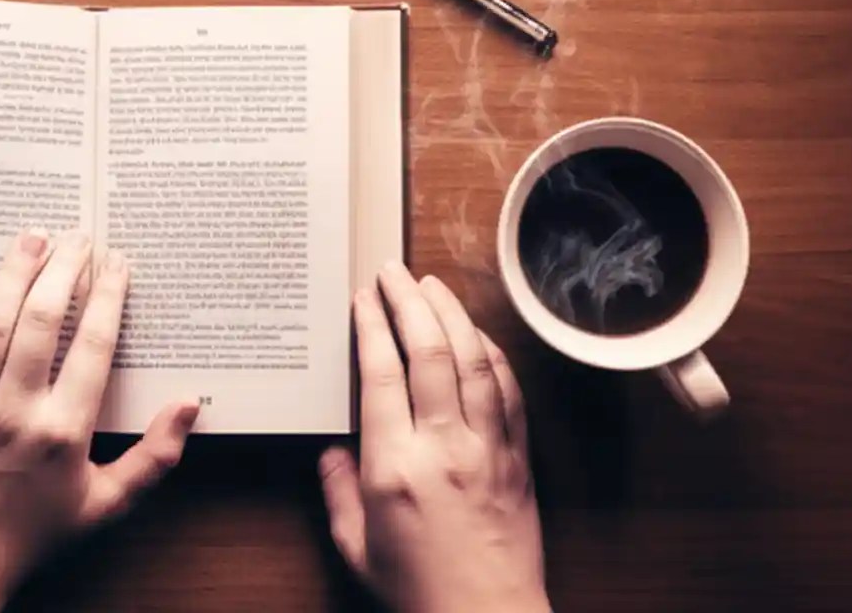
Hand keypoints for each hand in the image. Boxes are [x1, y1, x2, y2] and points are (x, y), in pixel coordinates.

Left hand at [0, 229, 199, 612]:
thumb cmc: (32, 535)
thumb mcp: (105, 505)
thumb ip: (153, 458)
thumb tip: (189, 408)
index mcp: (65, 430)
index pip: (94, 346)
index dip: (109, 297)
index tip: (118, 263)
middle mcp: (18, 409)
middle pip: (45, 321)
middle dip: (65, 270)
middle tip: (79, 235)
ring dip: (14, 274)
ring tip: (32, 235)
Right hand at [320, 263, 547, 612]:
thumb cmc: (416, 590)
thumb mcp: (354, 544)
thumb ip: (337, 489)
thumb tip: (333, 447)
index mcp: (395, 466)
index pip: (381, 374)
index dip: (371, 326)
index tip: (362, 297)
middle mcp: (444, 446)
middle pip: (429, 352)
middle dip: (409, 302)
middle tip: (393, 271)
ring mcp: (488, 448)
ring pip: (473, 360)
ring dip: (452, 314)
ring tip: (433, 284)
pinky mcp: (518, 458)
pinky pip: (508, 391)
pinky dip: (491, 354)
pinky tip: (476, 334)